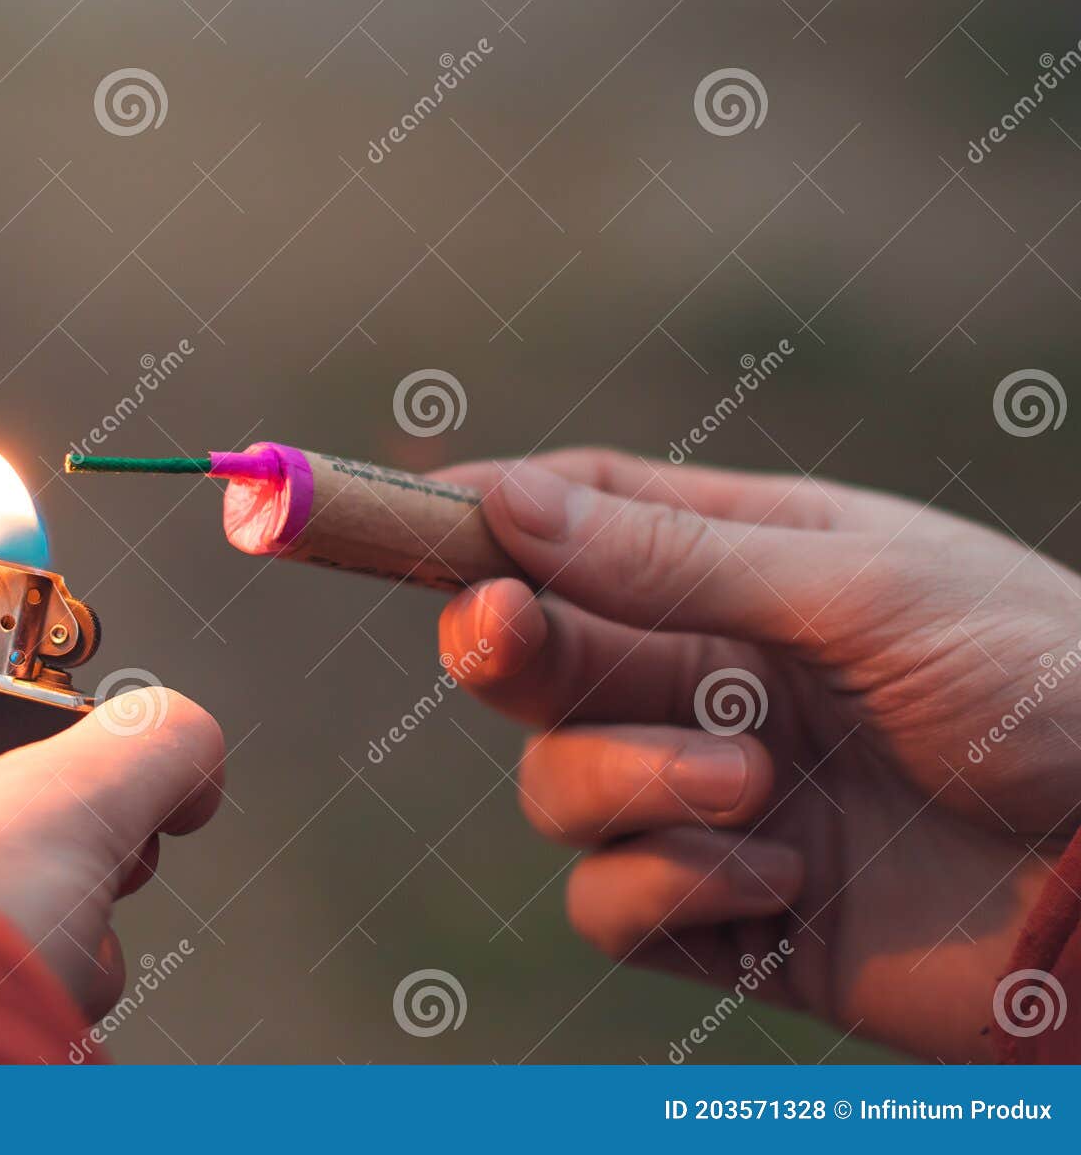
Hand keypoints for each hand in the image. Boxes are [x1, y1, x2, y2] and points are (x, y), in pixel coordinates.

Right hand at [437, 449, 1079, 1060]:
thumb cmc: (1035, 682)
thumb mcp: (859, 591)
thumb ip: (675, 561)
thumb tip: (506, 504)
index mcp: (740, 568)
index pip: (575, 518)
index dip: (482, 514)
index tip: (397, 517)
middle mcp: (704, 677)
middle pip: (537, 656)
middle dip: (508, 646)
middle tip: (503, 632)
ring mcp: (706, 797)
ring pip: (556, 788)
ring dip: (630, 783)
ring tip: (755, 785)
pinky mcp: (722, 911)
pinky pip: (610, 903)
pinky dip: (670, 888)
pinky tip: (783, 878)